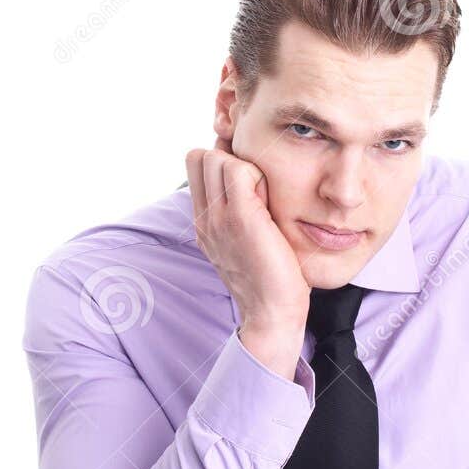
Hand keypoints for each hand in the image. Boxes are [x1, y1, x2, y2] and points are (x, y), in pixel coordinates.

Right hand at [185, 136, 309, 347]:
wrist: (272, 313)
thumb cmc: (270, 278)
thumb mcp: (244, 243)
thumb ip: (239, 213)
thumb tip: (252, 180)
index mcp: (203, 223)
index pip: (196, 164)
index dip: (221, 159)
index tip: (246, 176)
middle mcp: (204, 218)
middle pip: (201, 155)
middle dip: (229, 156)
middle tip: (255, 182)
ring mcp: (219, 218)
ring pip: (216, 157)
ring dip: (244, 164)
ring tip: (263, 193)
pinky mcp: (241, 218)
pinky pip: (240, 169)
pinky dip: (258, 173)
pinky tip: (271, 199)